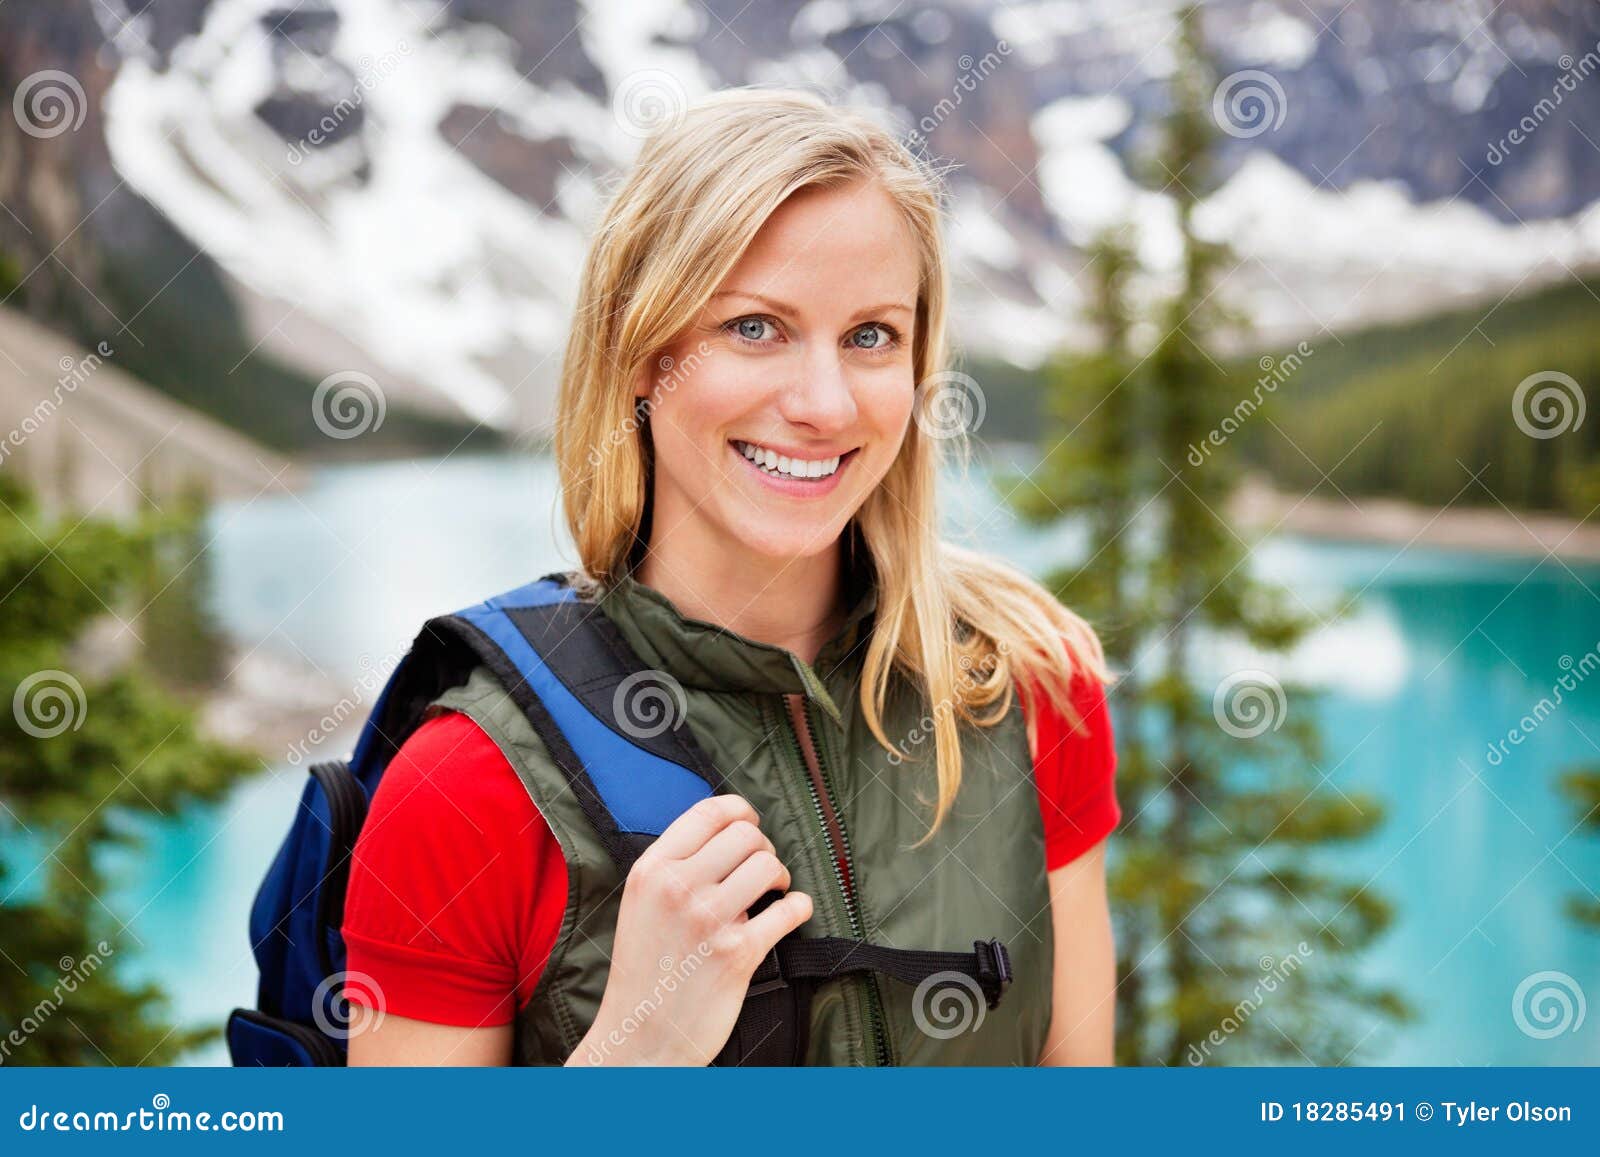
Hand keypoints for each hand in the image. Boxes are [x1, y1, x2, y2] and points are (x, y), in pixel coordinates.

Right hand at [566, 794, 811, 1065]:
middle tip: (761, 869)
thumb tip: (726, 837)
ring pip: (769, 865)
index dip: (740, 811)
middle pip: (746, 834)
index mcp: (652, 870)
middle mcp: (679, 888)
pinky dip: (799, 906)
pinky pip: (790, 909)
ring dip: (780, 875)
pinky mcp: (739, 952)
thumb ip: (675, 867)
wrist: (640, 1037)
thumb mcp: (641, 903)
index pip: (709, 812)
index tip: (750, 822)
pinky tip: (791, 912)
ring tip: (772, 892)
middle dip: (762, 846)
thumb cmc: (645, 970)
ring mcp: (710, 919)